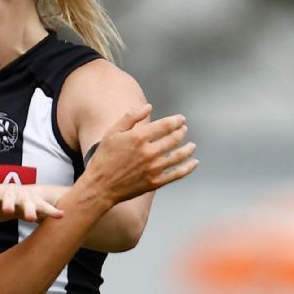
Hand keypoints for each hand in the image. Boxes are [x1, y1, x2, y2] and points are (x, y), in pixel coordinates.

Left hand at [0, 184, 66, 222]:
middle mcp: (14, 194)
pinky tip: (61, 216)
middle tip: (7, 209)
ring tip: (31, 218)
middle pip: (11, 196)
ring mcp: (28, 199)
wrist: (28, 194)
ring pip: (30, 204)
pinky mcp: (40, 206)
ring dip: (31, 210)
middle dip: (9, 202)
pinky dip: (53, 212)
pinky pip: (47, 210)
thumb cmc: (1, 202)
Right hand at [80, 104, 196, 203]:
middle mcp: (149, 152)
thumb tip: (149, 107)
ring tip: (192, 146)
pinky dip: (188, 168)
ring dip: (188, 149)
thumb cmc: (104, 158)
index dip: (176, 121)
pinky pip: (177, 174)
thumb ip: (131, 117)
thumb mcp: (112, 132)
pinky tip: (193, 163)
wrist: (100, 186)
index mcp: (139, 137)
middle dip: (181, 132)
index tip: (181, 119)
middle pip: (174, 139)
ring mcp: (154, 168)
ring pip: (178, 156)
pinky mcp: (155, 182)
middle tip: (184, 130)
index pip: (166, 125)